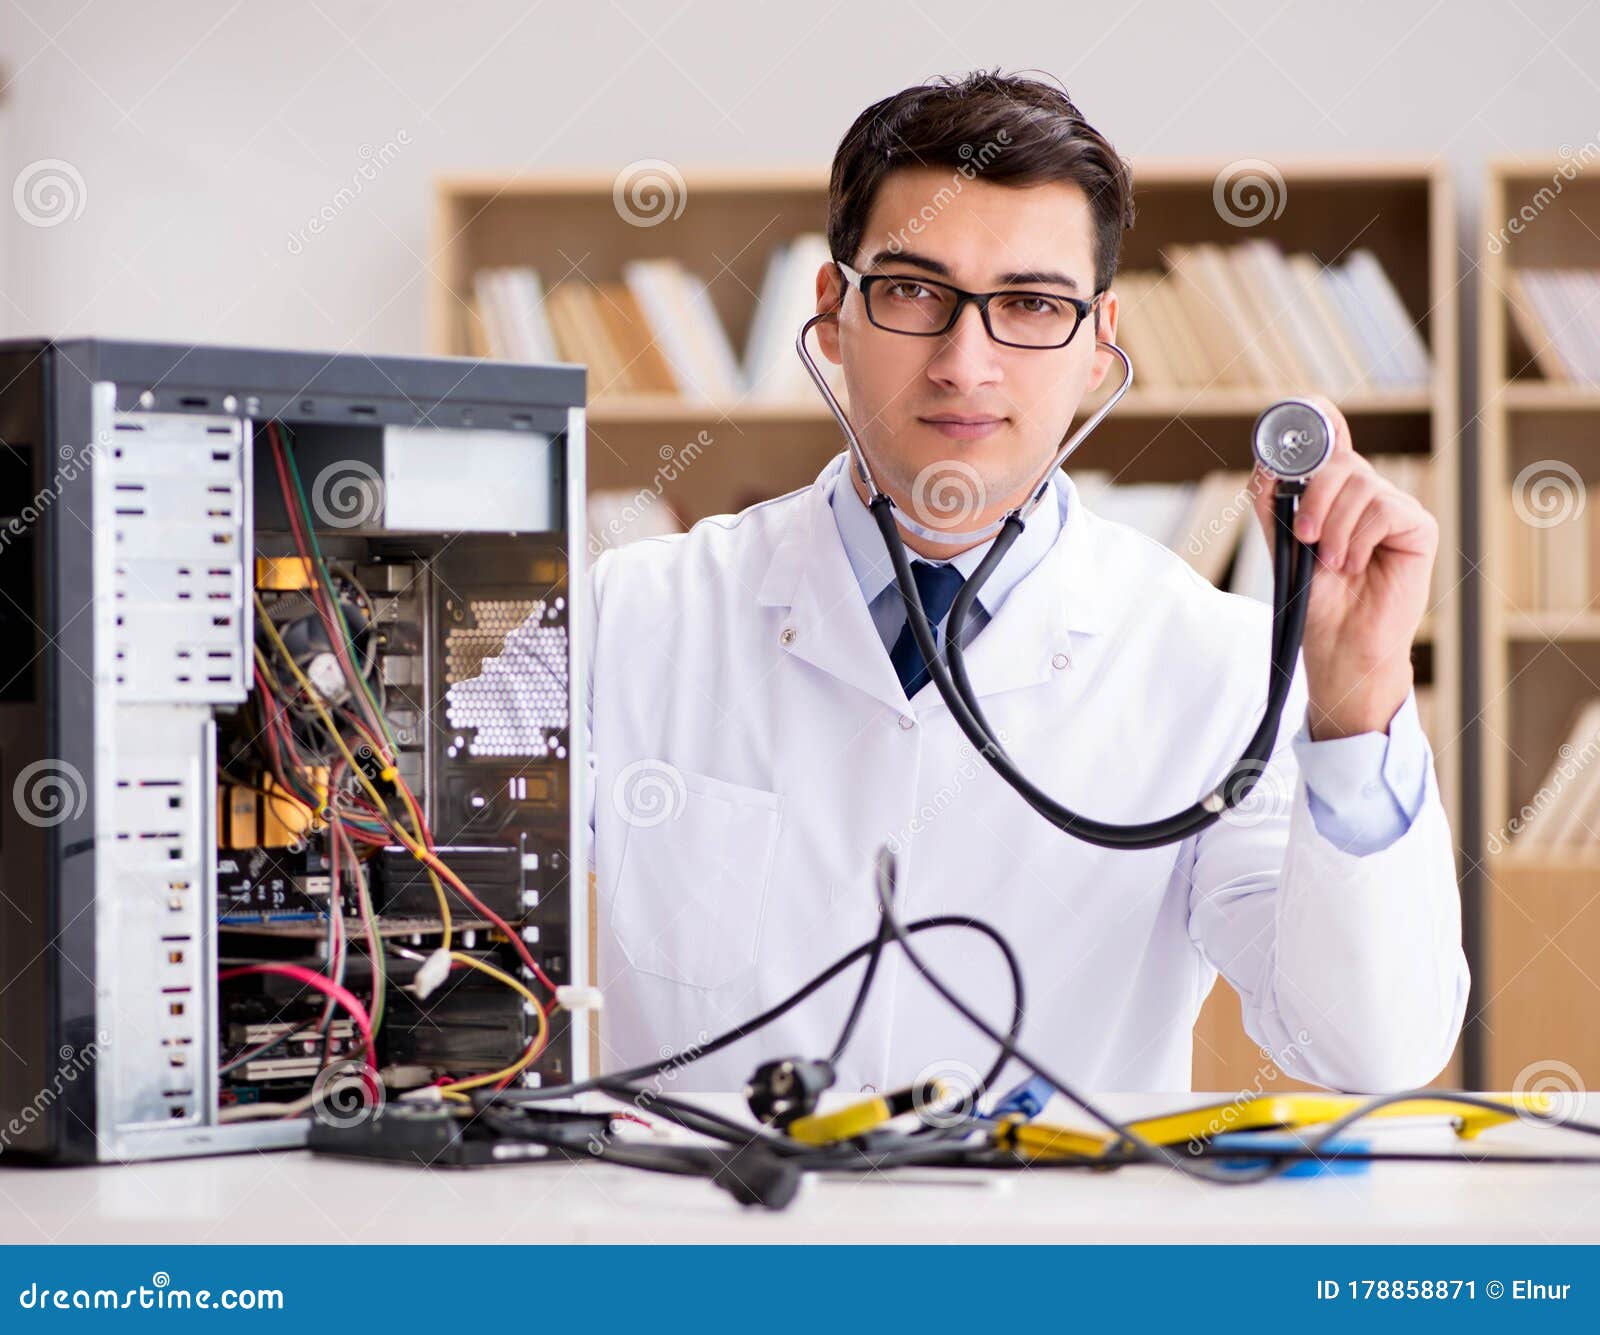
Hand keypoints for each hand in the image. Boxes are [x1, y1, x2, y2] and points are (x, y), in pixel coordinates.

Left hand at [1248, 395, 1437, 740]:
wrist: (1338, 643)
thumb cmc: (1315, 599)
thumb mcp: (1283, 543)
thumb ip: (1273, 502)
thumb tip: (1266, 462)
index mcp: (1335, 493)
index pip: (1332, 439)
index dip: (1319, 417)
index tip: (1306, 407)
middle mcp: (1367, 492)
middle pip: (1339, 461)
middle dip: (1314, 497)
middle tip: (1305, 537)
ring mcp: (1395, 507)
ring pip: (1360, 486)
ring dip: (1334, 529)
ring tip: (1332, 564)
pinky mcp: (1418, 528)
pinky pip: (1383, 510)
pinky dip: (1359, 540)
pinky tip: (1356, 565)